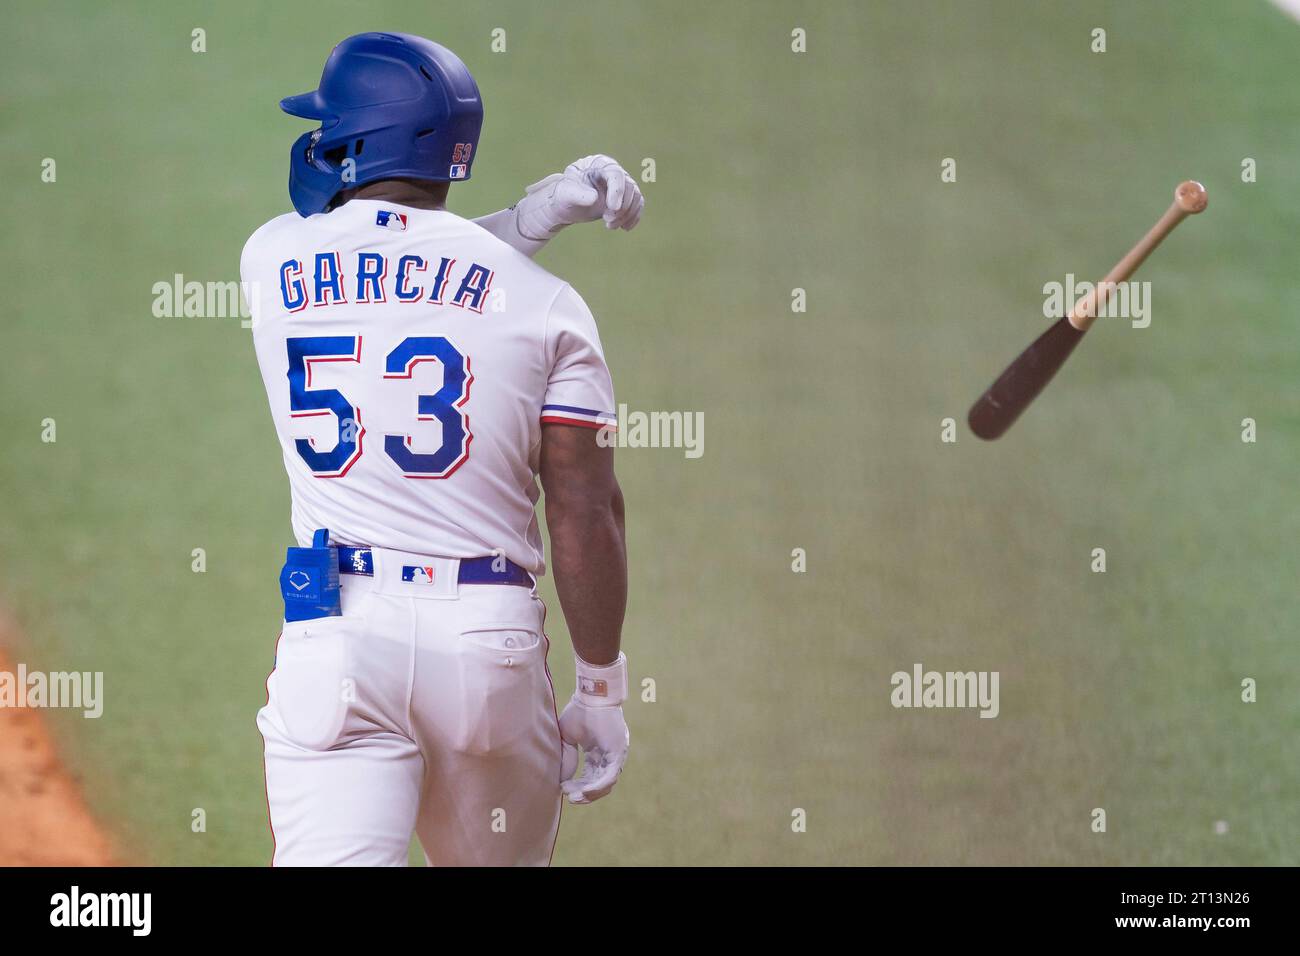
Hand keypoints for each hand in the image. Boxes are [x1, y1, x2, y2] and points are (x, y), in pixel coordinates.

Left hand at [516, 155, 644, 239]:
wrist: (567, 203)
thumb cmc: (564, 194)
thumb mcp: (566, 193)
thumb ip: (578, 194)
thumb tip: (595, 198)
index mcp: (599, 163)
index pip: (615, 173)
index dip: (617, 191)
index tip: (613, 208)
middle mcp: (613, 171)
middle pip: (629, 186)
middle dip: (621, 206)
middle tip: (607, 221)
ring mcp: (621, 184)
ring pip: (635, 196)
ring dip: (627, 214)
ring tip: (610, 226)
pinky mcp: (625, 197)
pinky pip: (637, 205)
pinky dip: (633, 217)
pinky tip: (625, 228)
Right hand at [558, 653, 629, 804]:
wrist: (591, 695)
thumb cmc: (579, 711)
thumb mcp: (566, 738)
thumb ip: (566, 758)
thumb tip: (562, 780)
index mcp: (597, 752)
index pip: (591, 777)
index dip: (578, 785)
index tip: (563, 789)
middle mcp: (608, 755)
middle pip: (599, 783)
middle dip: (584, 793)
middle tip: (570, 797)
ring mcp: (615, 754)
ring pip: (607, 783)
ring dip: (591, 793)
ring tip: (576, 797)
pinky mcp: (619, 751)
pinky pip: (611, 774)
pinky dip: (599, 785)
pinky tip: (585, 790)